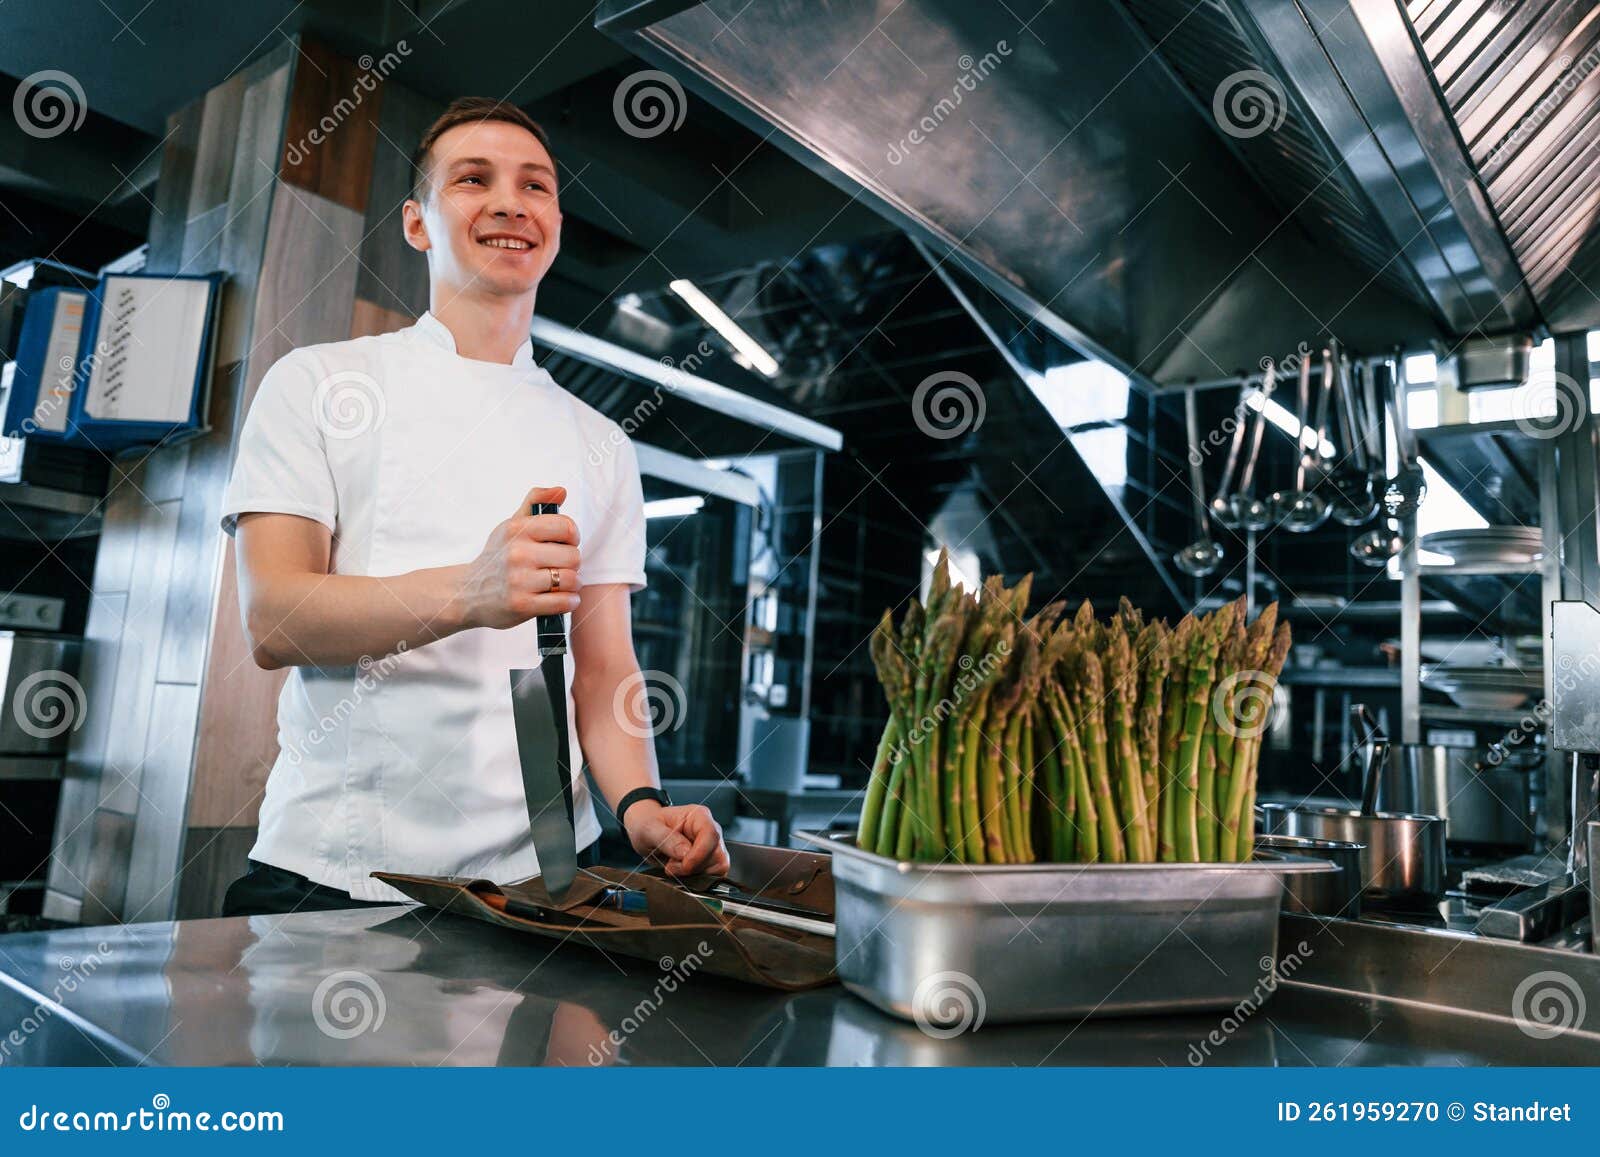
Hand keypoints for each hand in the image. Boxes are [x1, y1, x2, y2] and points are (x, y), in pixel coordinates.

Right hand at [456, 485, 581, 628]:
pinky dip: (570, 601)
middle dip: (573, 563)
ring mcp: (519, 581)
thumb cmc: (497, 557)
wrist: (468, 593)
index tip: (567, 543)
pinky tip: (564, 598)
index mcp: (517, 529)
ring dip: (573, 584)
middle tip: (562, 566)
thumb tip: (561, 490)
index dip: (573, 536)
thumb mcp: (510, 526)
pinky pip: (564, 602)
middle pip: (573, 556)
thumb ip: (535, 503)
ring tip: (564, 583)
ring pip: (571, 579)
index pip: (566, 527)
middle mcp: (517, 553)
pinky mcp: (522, 605)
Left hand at [623, 801, 729, 876]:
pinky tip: (681, 871)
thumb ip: (668, 840)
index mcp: (699, 816)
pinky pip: (713, 875)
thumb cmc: (648, 825)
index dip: (699, 854)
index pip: (711, 834)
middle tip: (671, 866)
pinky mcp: (709, 861)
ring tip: (674, 866)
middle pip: (717, 854)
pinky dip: (697, 878)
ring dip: (694, 873)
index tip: (684, 865)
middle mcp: (710, 830)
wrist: (646, 832)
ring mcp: (711, 846)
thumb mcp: (650, 829)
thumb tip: (685, 854)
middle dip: (694, 867)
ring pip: (718, 867)